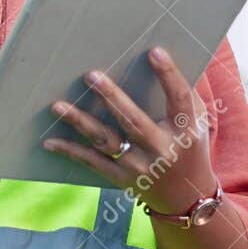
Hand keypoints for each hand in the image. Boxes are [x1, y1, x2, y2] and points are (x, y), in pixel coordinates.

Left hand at [42, 46, 217, 214]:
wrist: (185, 196)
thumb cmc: (190, 147)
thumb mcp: (198, 122)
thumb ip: (185, 95)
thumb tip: (164, 56)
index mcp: (186, 130)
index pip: (179, 99)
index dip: (168, 75)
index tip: (154, 52)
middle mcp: (162, 149)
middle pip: (133, 120)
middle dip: (111, 96)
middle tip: (90, 74)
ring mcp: (139, 167)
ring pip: (106, 141)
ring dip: (80, 122)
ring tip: (57, 105)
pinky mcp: (120, 178)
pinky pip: (92, 162)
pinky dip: (70, 151)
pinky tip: (49, 141)